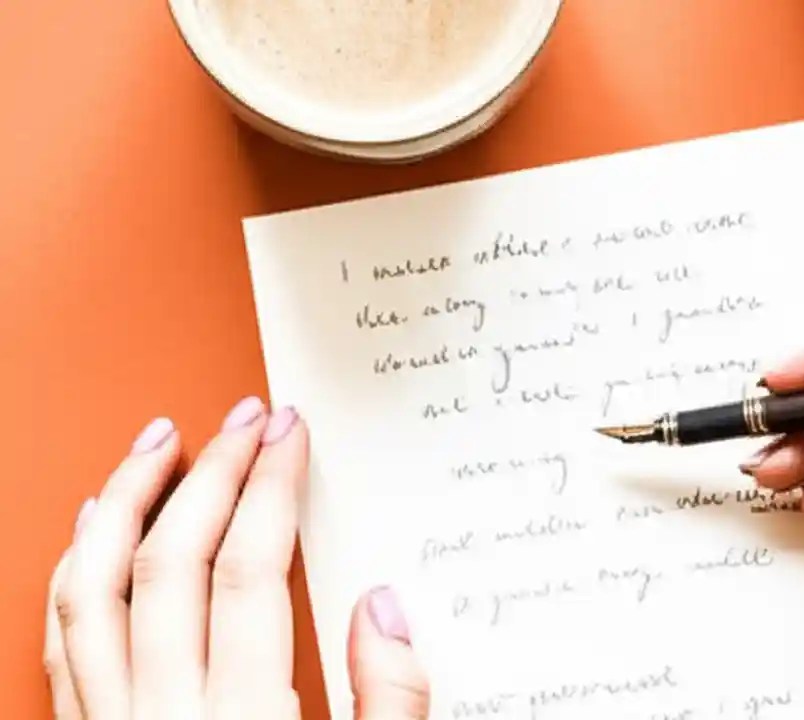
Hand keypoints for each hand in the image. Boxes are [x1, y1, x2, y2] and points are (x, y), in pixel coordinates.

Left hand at [43, 398, 430, 718]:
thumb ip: (389, 701)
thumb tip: (384, 610)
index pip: (249, 572)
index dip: (270, 488)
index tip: (287, 436)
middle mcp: (163, 714)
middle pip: (171, 564)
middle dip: (211, 474)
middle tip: (242, 420)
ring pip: (97, 589)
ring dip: (127, 502)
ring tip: (158, 445)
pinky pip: (61, 640)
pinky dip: (77, 572)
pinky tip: (97, 528)